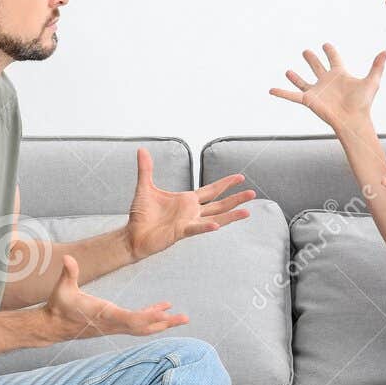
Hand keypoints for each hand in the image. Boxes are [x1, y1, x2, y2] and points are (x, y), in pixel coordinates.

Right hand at [43, 255, 188, 339]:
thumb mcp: (62, 288)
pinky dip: (153, 317)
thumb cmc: (58, 306)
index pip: (130, 319)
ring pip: (144, 328)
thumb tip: (68, 258)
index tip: (164, 315)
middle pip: (144, 327)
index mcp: (104, 314)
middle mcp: (113, 324)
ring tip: (181, 317)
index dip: (147, 318)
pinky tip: (164, 309)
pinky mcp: (115, 325)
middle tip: (184, 318)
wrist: (53, 326)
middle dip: (164, 323)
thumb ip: (68, 273)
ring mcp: (115, 327)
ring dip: (163, 323)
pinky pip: (138, 324)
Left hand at [126, 147, 255, 259]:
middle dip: (236, 198)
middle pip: (219, 204)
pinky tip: (217, 224)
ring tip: (247, 212)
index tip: (239, 177)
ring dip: (230, 215)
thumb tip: (142, 149)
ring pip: (215, 217)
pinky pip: (196, 228)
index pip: (211, 190)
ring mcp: (188, 222)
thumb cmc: (141, 215)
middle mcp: (191, 212)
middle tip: (252, 193)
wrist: (133, 234)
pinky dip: (206, 226)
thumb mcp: (145, 187)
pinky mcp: (180, 232)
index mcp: (187, 200)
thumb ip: (146, 169)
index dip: (225, 183)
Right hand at [269, 43, 385, 131]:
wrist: (353, 120)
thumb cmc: (363, 103)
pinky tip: (271, 90)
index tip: (326, 44)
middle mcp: (327, 82)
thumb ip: (377, 66)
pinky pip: (292, 95)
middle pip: (317, 67)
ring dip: (295, 76)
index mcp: (340, 75)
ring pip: (303, 81)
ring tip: (288, 71)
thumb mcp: (371, 81)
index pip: (334, 59)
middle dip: (311, 59)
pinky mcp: (309, 100)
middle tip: (306, 51)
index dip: (330, 51)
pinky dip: (281, 93)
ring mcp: (317, 91)